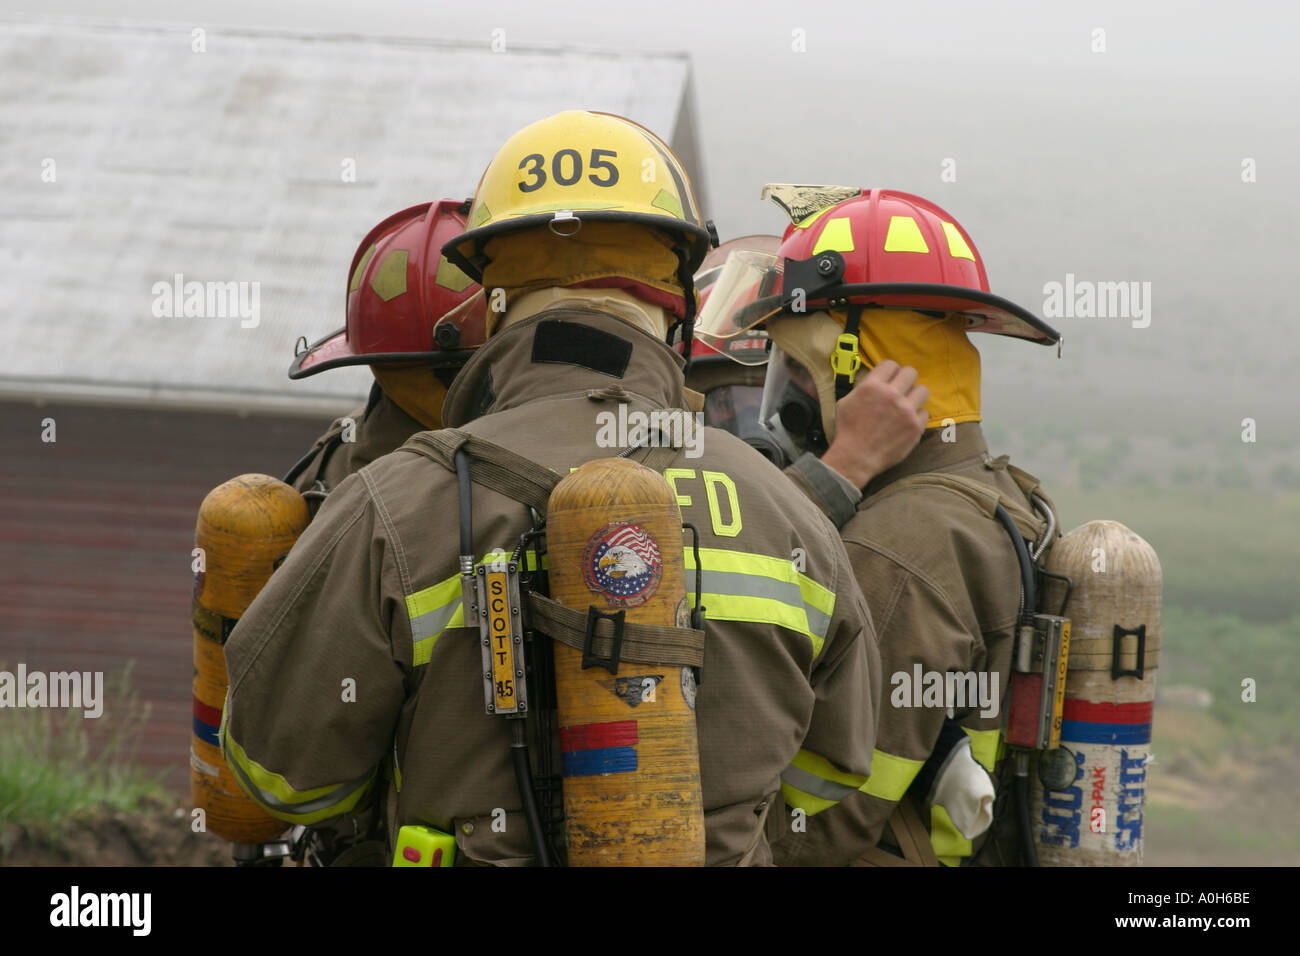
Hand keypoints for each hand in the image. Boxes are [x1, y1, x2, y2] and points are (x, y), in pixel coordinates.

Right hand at [820, 360, 928, 487]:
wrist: (856, 457)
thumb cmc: (848, 430)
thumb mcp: (846, 402)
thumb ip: (863, 388)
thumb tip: (877, 381)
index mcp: (872, 386)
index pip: (891, 364)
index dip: (890, 372)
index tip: (890, 379)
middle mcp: (891, 395)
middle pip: (911, 373)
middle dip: (905, 380)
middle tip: (901, 390)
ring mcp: (906, 411)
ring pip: (923, 390)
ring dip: (914, 397)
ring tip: (907, 405)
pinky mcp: (915, 426)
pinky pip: (924, 412)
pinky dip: (916, 417)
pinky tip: (907, 422)